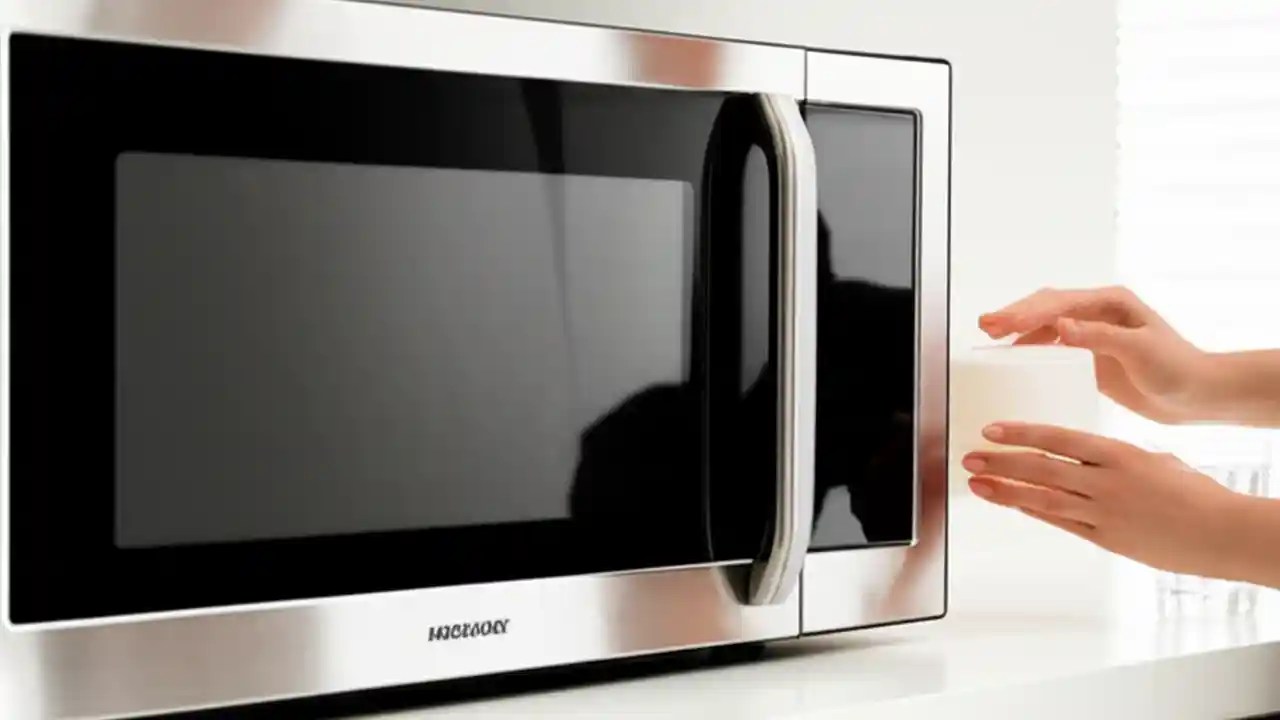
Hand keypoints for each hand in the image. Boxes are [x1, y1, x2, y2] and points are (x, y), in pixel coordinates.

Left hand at [963, 422, 1244, 577]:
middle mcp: (1106, 482)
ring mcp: (1103, 513)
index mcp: (1119, 454)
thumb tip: (1092, 457)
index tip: (993, 430)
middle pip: (1042, 468)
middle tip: (971, 458)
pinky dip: (1035, 513)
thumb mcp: (1156, 460)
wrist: (1222, 533)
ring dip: (1006, 492)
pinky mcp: (1106, 539)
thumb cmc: (1196, 494)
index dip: (1022, 433)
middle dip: (1002, 463)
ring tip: (978, 484)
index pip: (1059, 438)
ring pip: (1043, 499)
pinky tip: (1012, 506)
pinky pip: (1061, 524)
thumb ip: (1119, 458)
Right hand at [978, 286, 1210, 423]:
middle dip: (1015, 315)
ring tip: (992, 338)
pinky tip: (1016, 359)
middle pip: (1047, 307)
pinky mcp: (1091, 357)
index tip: (999, 323)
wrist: (1199, 396)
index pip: (1058, 302)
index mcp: (1110, 302)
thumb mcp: (1139, 349)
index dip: (1026, 311)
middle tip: (986, 326)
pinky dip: (1032, 351)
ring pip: (1046, 326)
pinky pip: (1054, 349)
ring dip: (1019, 331)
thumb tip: (1059, 325)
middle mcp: (1098, 313)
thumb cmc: (1178, 368)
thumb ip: (1099, 336)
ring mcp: (1093, 334)